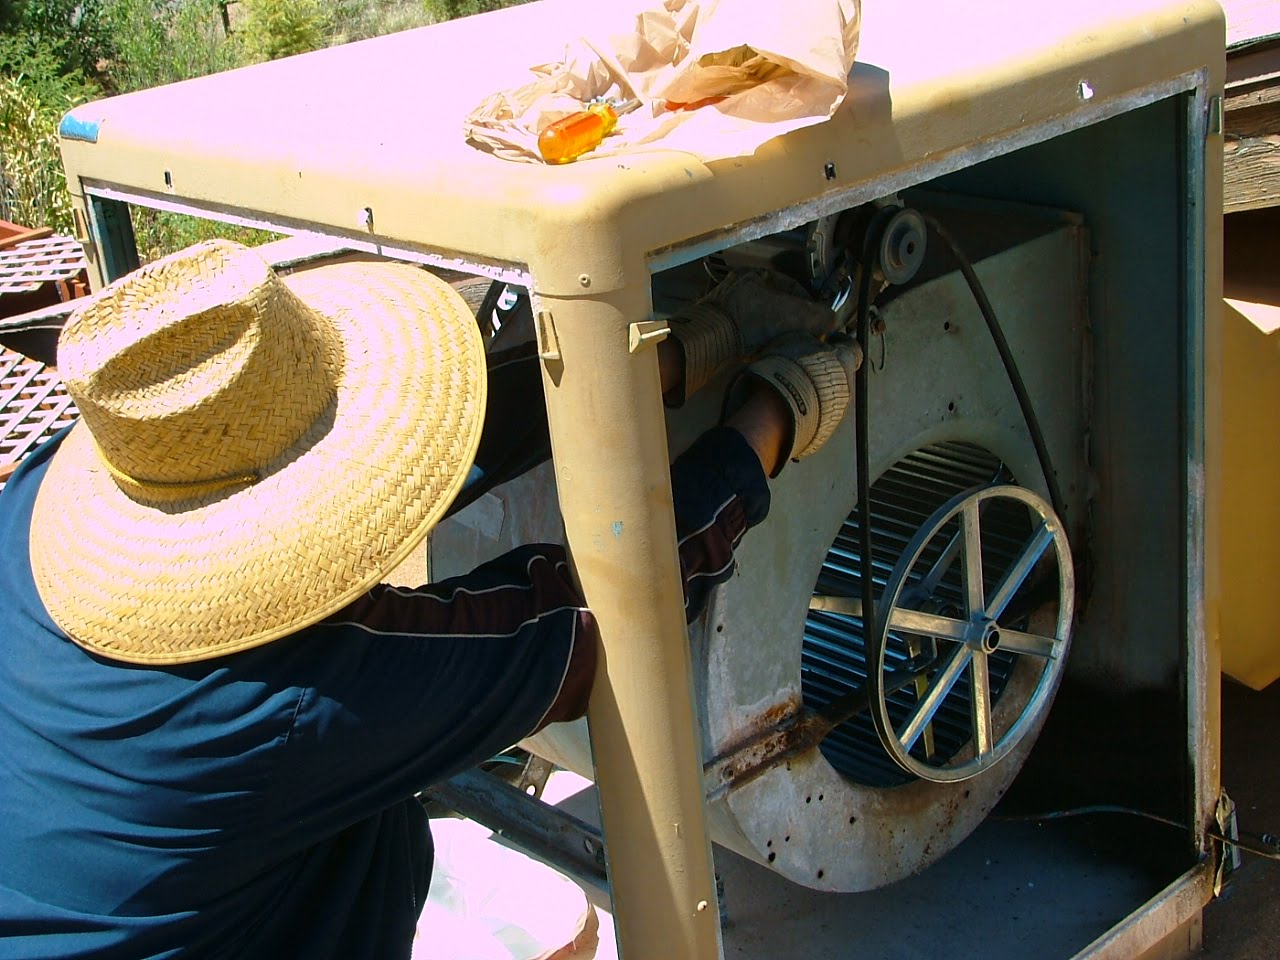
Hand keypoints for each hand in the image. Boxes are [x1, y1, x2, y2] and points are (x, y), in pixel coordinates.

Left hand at [706, 270, 837, 352]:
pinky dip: (756, 338)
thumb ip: (816, 316)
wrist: (709, 339)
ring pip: (760, 317)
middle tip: (801, 333)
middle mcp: (738, 286)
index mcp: (756, 274)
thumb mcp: (791, 315)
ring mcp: (725, 306)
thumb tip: (832, 320)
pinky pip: (744, 330)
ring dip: (773, 330)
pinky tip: (762, 349)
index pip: (791, 285)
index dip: (807, 302)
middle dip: (790, 319)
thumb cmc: (748, 320)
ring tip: (783, 342)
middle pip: (775, 303)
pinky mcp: (718, 325)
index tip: (815, 318)